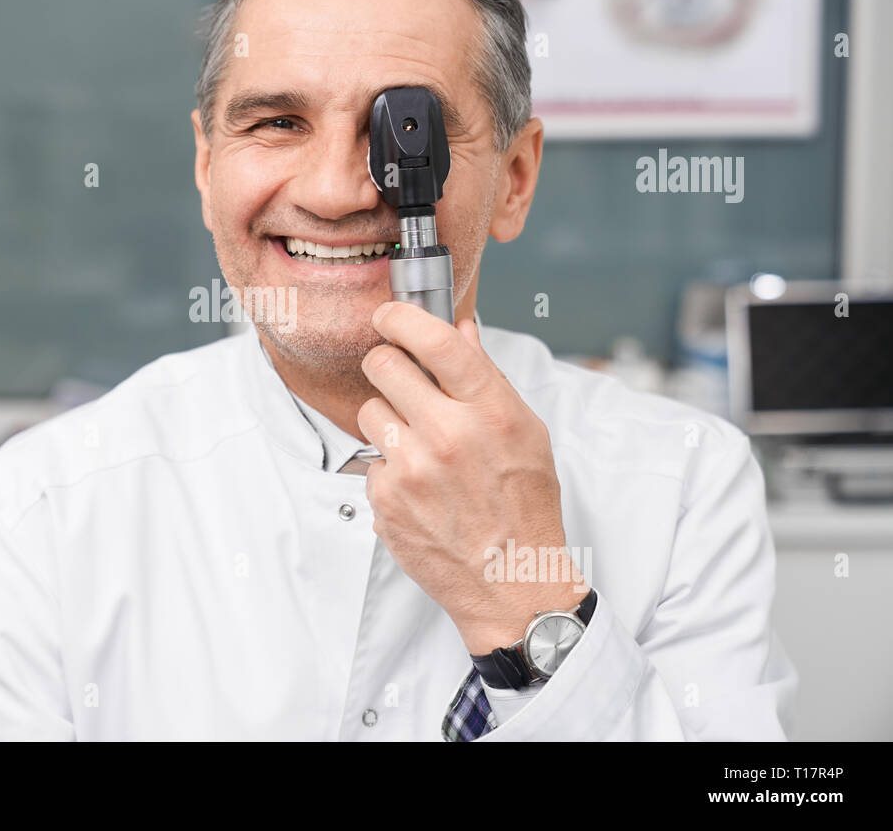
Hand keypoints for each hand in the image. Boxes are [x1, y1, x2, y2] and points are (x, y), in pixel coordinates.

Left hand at [357, 301, 586, 653]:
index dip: (403, 317)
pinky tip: (418, 488)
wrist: (512, 582)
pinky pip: (370, 460)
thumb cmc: (524, 507)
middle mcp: (448, 435)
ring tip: (420, 447)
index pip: (436, 341)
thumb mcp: (526, 434)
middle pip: (383, 364)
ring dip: (388, 420)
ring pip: (370, 410)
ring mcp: (411, 469)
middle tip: (401, 380)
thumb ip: (487, 378)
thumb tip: (461, 329)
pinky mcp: (385, 500)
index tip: (388, 314)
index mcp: (490, 412)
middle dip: (389, 366)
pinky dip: (389, 468)